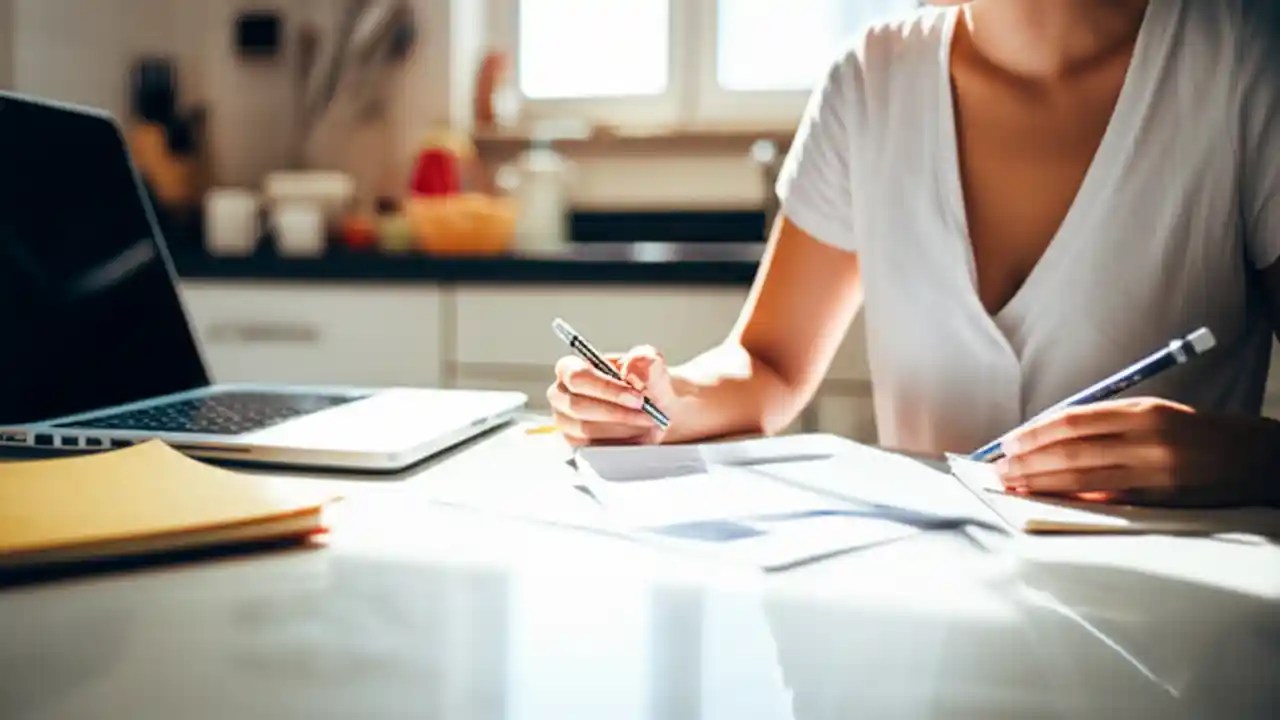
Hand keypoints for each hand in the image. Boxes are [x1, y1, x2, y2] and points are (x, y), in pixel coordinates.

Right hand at [547, 345, 676, 446]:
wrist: (654, 411)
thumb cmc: (646, 385)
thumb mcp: (651, 367)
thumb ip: (646, 362)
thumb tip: (638, 363)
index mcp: (571, 368)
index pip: (577, 376)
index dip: (607, 388)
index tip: (637, 398)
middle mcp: (561, 395)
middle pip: (578, 406)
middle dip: (618, 413)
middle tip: (649, 415)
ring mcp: (565, 422)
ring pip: (587, 431)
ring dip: (623, 429)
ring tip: (649, 424)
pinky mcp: (575, 445)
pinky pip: (593, 449)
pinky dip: (620, 444)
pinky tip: (639, 436)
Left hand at [995, 398, 1279, 505]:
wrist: (1255, 458)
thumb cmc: (1196, 433)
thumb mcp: (1154, 413)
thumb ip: (1107, 423)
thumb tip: (1050, 437)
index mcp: (1141, 410)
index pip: (1073, 421)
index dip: (1034, 433)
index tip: (1006, 443)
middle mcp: (1146, 439)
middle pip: (1072, 450)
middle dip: (1029, 461)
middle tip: (998, 470)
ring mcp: (1154, 473)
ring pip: (1084, 478)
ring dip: (1042, 483)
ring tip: (1012, 486)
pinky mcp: (1161, 502)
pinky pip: (1108, 501)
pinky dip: (1074, 500)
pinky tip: (1049, 502)